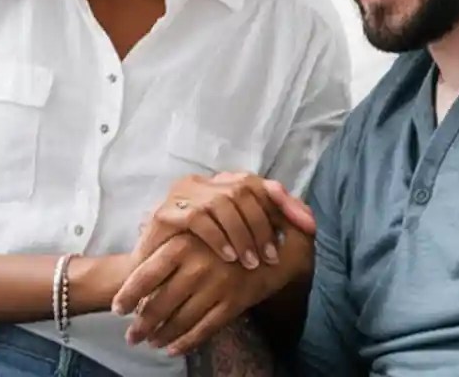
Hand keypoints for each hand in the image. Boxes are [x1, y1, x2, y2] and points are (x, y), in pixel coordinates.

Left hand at [113, 229, 310, 356]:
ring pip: (181, 319)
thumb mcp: (200, 225)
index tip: (118, 308)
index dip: (130, 293)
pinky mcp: (234, 303)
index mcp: (184, 244)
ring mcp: (217, 287)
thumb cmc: (232, 229)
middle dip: (142, 324)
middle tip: (130, 336)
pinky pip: (205, 328)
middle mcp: (197, 266)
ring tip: (149, 343)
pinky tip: (173, 349)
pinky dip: (187, 341)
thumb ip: (173, 236)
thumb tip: (141, 238)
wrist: (278, 241)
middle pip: (161, 302)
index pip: (148, 273)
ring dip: (161, 335)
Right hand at [135, 172, 314, 270]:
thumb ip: (267, 227)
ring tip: (251, 262)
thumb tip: (309, 221)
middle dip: (264, 223)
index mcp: (218, 185)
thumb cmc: (196, 259)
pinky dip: (218, 237)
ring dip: (242, 234)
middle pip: (244, 189)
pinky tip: (229, 256)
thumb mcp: (237, 242)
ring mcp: (181, 195)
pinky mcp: (165, 212)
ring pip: (223, 202)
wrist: (149, 276)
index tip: (307, 226)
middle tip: (272, 256)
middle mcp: (201, 183)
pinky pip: (198, 218)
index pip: (259, 183)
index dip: (285, 202)